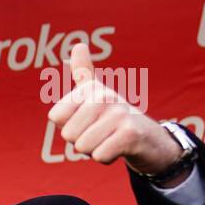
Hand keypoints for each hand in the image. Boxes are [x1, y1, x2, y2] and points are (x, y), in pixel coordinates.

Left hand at [47, 43, 181, 175]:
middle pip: (68, 134)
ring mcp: (119, 113)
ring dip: (94, 150)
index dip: (67, 126)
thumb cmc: (113, 117)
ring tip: (109, 139)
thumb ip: (83, 73)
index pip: (55, 116)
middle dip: (80, 141)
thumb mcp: (96, 94)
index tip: (86, 120)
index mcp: (90, 88)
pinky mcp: (130, 133)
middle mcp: (104, 96)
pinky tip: (118, 149)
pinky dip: (106, 158)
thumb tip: (78, 46)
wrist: (148, 137)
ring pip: (82, 146)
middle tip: (99, 133)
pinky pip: (99, 156)